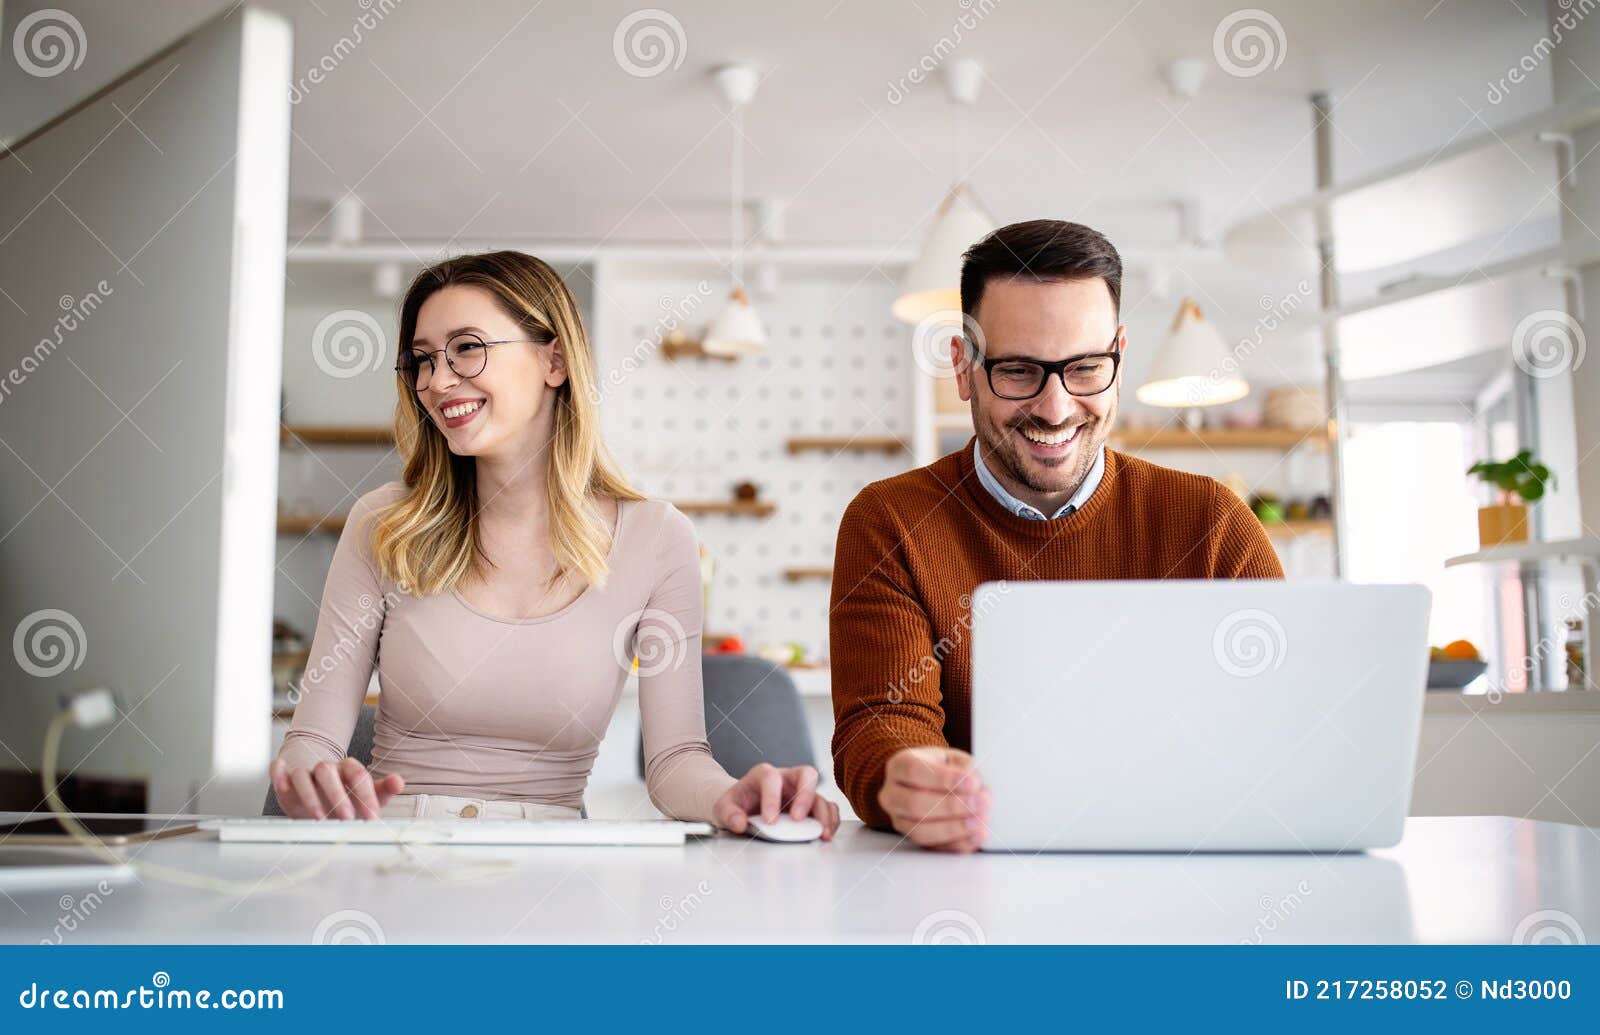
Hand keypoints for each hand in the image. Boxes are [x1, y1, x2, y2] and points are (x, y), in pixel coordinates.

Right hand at [269, 757, 404, 819]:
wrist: (320, 796)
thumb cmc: (347, 797)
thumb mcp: (368, 795)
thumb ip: (383, 790)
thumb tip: (399, 781)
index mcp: (347, 768)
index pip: (358, 775)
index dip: (365, 795)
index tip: (372, 816)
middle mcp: (325, 768)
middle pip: (328, 772)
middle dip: (338, 795)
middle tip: (348, 818)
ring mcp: (304, 772)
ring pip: (303, 776)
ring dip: (310, 796)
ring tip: (319, 817)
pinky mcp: (286, 779)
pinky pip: (279, 771)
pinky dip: (278, 775)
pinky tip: (281, 783)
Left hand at [713, 763, 840, 840]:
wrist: (743, 807)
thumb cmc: (737, 804)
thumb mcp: (723, 807)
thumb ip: (728, 814)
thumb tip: (740, 823)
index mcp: (763, 775)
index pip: (771, 778)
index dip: (771, 798)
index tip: (769, 821)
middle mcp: (787, 779)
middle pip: (805, 774)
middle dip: (804, 796)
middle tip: (798, 820)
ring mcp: (801, 792)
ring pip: (820, 793)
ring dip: (823, 814)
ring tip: (821, 833)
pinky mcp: (811, 806)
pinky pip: (828, 807)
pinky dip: (831, 820)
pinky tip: (826, 834)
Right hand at [878, 746, 989, 852]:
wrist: (931, 784)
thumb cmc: (941, 768)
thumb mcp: (952, 758)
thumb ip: (963, 768)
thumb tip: (975, 787)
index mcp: (899, 766)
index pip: (913, 771)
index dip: (943, 779)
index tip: (972, 782)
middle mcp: (892, 795)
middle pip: (914, 804)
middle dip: (951, 806)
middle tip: (980, 803)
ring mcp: (899, 821)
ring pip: (920, 831)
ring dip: (954, 828)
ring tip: (980, 821)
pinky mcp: (912, 841)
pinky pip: (933, 848)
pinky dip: (958, 844)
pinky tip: (976, 836)